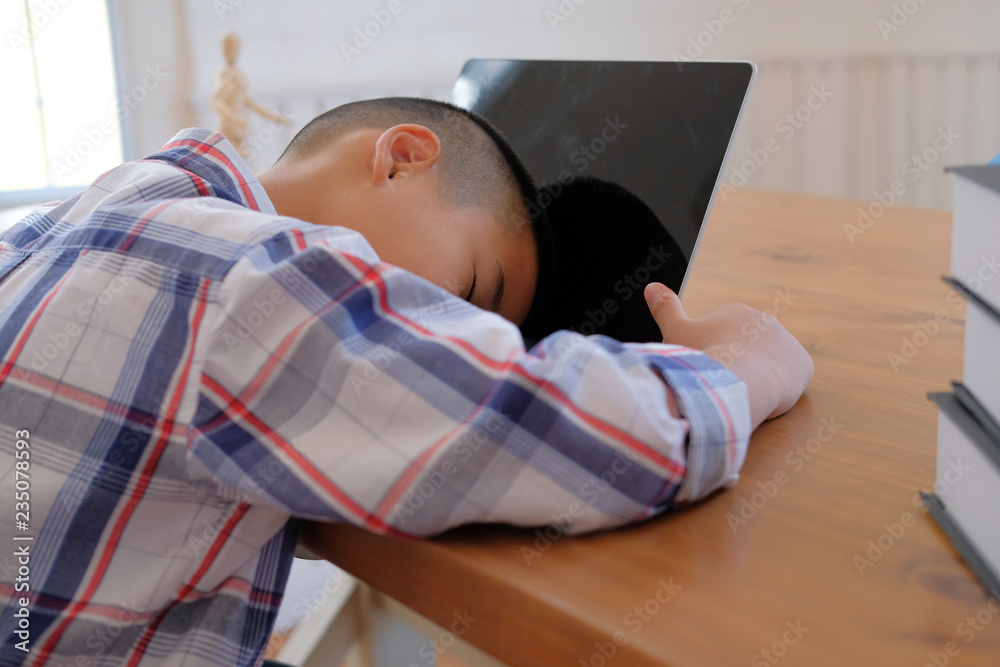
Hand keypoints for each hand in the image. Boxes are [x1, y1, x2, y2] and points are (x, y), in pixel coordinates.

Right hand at [644, 283, 813, 428]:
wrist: (735, 381)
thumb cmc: (701, 357)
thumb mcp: (676, 332)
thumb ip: (665, 308)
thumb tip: (650, 285)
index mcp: (736, 312)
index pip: (725, 337)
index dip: (714, 356)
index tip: (707, 370)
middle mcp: (765, 321)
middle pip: (749, 350)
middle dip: (738, 365)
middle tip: (722, 384)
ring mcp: (787, 342)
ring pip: (769, 364)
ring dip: (758, 377)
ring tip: (741, 392)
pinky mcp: (803, 365)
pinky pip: (790, 378)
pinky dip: (779, 389)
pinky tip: (763, 397)